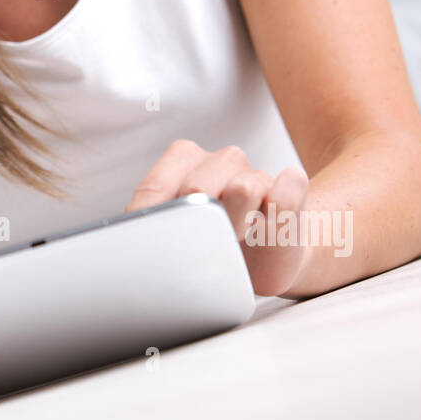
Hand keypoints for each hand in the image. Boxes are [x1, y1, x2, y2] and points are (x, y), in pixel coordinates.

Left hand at [126, 140, 309, 296]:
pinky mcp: (290, 187)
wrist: (266, 260)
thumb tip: (130, 240)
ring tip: (235, 240)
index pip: (154, 189)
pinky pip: (286, 192)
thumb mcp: (176, 233)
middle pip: (196, 189)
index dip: (154, 225)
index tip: (155, 249)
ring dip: (236, 225)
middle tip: (202, 247)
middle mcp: (222, 159)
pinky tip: (268, 230)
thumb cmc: (215, 242)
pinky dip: (278, 216)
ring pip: (242, 188)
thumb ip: (153, 226)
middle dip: (196, 226)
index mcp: (184, 160)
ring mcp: (257, 172)